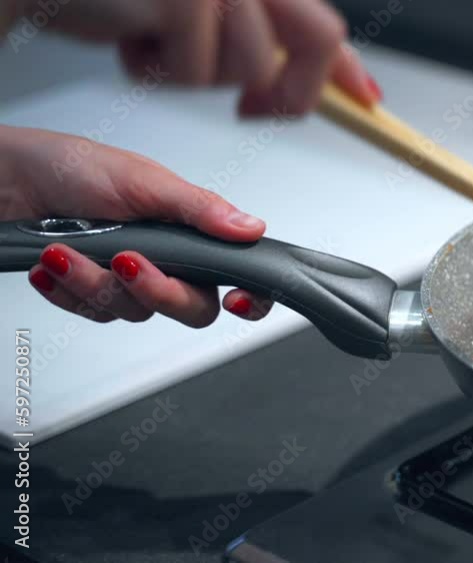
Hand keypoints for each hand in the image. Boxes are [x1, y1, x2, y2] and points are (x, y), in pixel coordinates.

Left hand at [1, 125, 273, 325]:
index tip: (236, 300)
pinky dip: (67, 290)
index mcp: (193, 231)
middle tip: (126, 261)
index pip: (240, 273)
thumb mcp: (143, 181)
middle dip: (156, 289)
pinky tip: (50, 263)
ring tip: (62, 248)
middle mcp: (169, 260)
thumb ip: (199, 209)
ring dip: (92, 282)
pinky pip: (93, 313)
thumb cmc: (72, 166)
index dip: (252, 296)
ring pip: (134, 311)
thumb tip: (252, 228)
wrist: (4, 178)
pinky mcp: (93, 293)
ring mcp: (130, 280)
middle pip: (192, 308)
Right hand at [11, 0, 380, 113]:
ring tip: (157, 42)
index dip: (348, 70)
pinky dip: (161, 71)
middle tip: (250, 108)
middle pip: (317, 40)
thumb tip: (347, 81)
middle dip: (287, 91)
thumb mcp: (204, 14)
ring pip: (252, 66)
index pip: (324, 23)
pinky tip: (133, 42)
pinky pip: (198, 71)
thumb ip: (271, 37)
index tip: (368, 102)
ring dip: (200, 73)